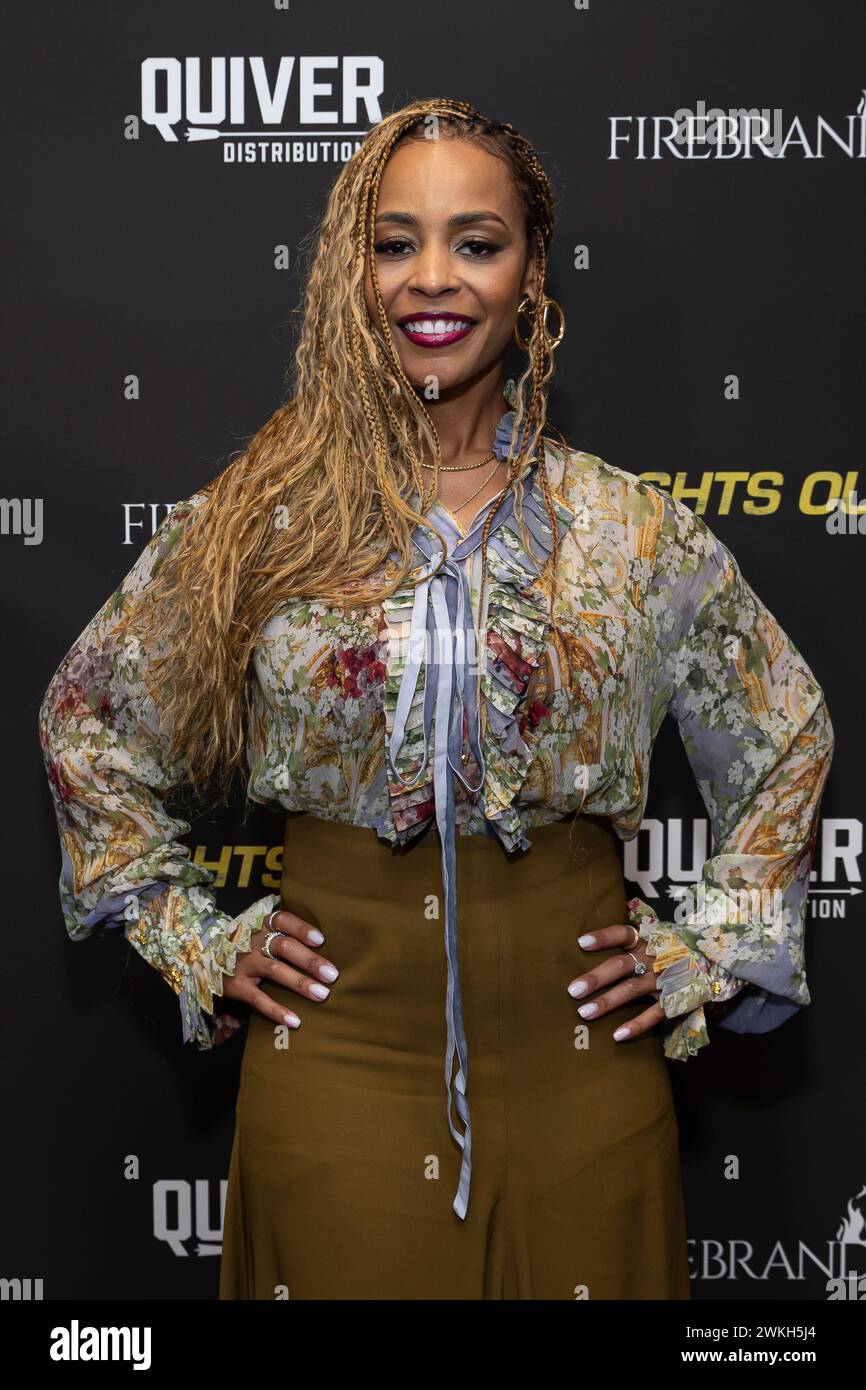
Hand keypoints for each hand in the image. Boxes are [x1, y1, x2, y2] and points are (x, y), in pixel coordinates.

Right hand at [212, 909, 339, 1042]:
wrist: (204, 957)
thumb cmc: (245, 944)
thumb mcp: (259, 931)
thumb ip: (284, 933)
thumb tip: (324, 945)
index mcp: (261, 925)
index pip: (283, 920)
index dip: (302, 928)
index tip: (320, 940)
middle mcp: (253, 941)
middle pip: (284, 946)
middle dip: (310, 960)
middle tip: (332, 974)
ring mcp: (244, 963)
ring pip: (276, 971)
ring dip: (300, 983)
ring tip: (322, 994)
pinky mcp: (236, 986)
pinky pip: (258, 999)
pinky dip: (277, 1010)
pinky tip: (295, 1021)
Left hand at [566, 923, 663, 1043]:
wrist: (709, 965)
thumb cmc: (667, 952)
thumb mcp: (652, 939)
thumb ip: (627, 941)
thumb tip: (584, 942)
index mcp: (646, 940)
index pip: (623, 933)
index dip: (603, 937)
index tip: (581, 943)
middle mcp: (653, 958)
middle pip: (621, 965)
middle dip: (596, 978)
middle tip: (573, 990)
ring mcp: (663, 980)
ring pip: (632, 990)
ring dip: (607, 1002)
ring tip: (584, 1013)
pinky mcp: (673, 1000)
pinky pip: (653, 1014)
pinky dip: (636, 1025)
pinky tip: (617, 1035)